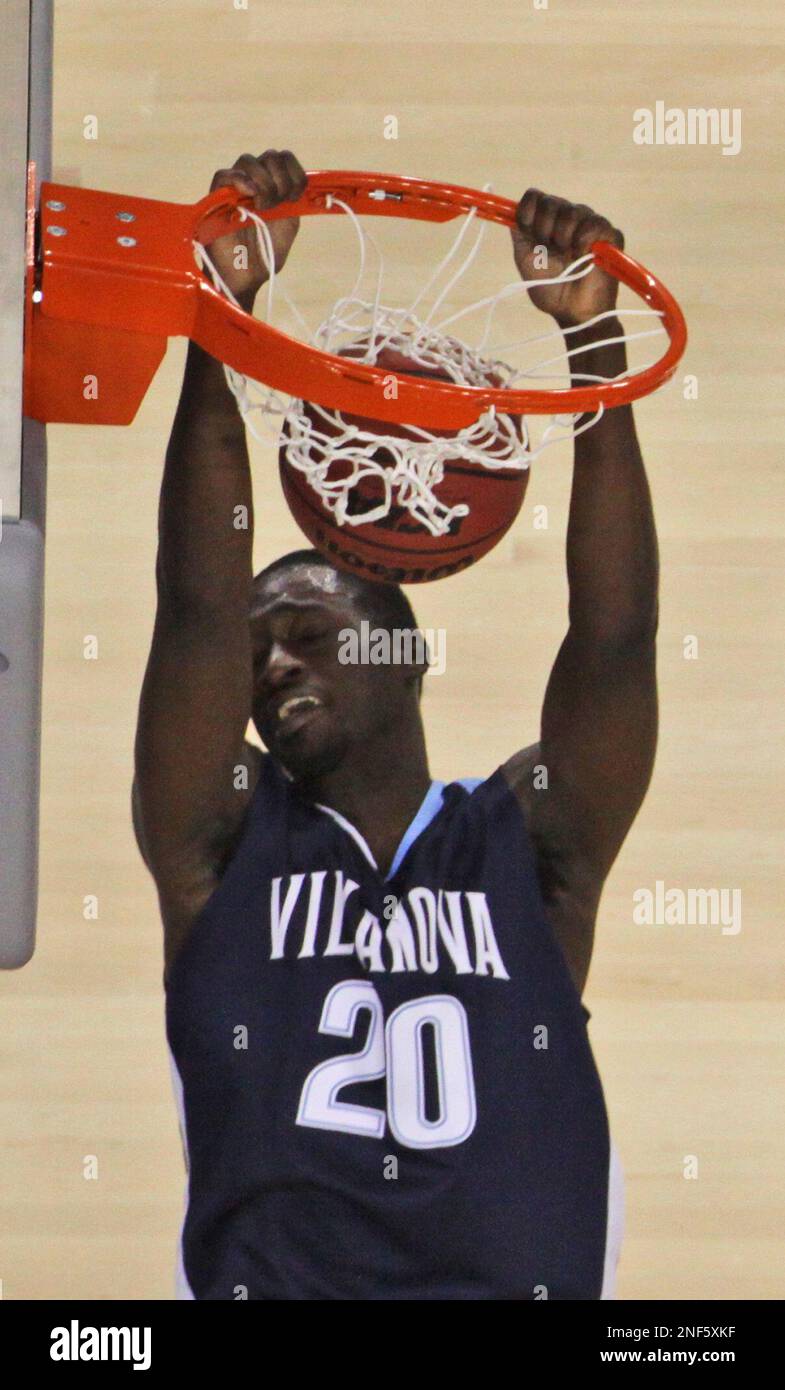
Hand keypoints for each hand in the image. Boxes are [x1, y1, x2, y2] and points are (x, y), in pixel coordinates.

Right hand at [207, 150, 306, 303]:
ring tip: (261, 207)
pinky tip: (249, 195)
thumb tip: (295, 180)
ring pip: (248, 160)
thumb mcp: (289, 223)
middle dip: (280, 180)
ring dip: (263, 182)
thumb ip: (293, 199)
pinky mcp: (217, 197)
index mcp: (274, 186)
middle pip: (270, 156)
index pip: (285, 158)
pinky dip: (240, 180)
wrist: (246, 276)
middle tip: (277, 204)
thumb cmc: (265, 253)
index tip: (294, 196)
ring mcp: (235, 188)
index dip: (294, 172)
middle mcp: (254, 182)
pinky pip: (224, 174)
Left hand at [511, 189, 623, 328]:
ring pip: (573, 210)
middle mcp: (568, 218)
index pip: (535, 197)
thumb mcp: (526, 261)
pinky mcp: (610, 234)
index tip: (528, 231)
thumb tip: (512, 212)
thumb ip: (519, 235)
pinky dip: (584, 241)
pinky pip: (594, 223)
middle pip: (551, 201)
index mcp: (546, 223)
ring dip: (564, 236)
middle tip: (552, 250)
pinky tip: (583, 256)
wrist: (573, 312)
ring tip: (569, 256)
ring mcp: (590, 223)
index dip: (528, 210)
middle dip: (545, 227)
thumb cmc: (550, 289)